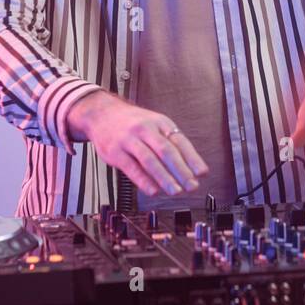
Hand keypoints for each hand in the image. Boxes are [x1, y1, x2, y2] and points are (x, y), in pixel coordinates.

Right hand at [71, 91, 208, 195]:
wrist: (102, 113)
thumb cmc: (133, 123)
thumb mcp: (155, 125)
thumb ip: (171, 144)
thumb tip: (192, 167)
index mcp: (160, 123)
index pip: (180, 141)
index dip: (192, 158)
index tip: (202, 173)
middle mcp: (146, 129)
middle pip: (166, 151)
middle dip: (181, 170)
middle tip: (192, 186)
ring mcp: (129, 139)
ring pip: (149, 160)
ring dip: (164, 177)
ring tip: (175, 191)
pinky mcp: (115, 151)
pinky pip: (131, 167)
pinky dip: (143, 180)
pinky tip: (153, 191)